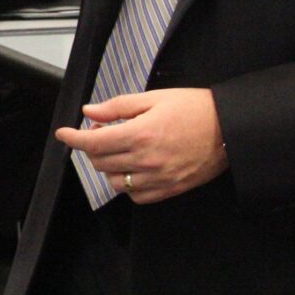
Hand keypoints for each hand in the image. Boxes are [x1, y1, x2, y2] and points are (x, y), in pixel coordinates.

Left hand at [57, 87, 227, 203]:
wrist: (231, 130)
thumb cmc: (195, 109)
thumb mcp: (155, 99)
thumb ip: (119, 107)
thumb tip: (89, 112)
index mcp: (140, 134)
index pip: (93, 142)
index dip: (73, 138)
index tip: (63, 134)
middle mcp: (145, 160)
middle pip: (99, 161)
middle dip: (93, 146)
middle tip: (104, 131)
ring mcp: (157, 179)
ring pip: (113, 181)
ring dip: (108, 165)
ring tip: (120, 149)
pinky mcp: (168, 190)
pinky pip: (134, 195)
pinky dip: (126, 183)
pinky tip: (133, 168)